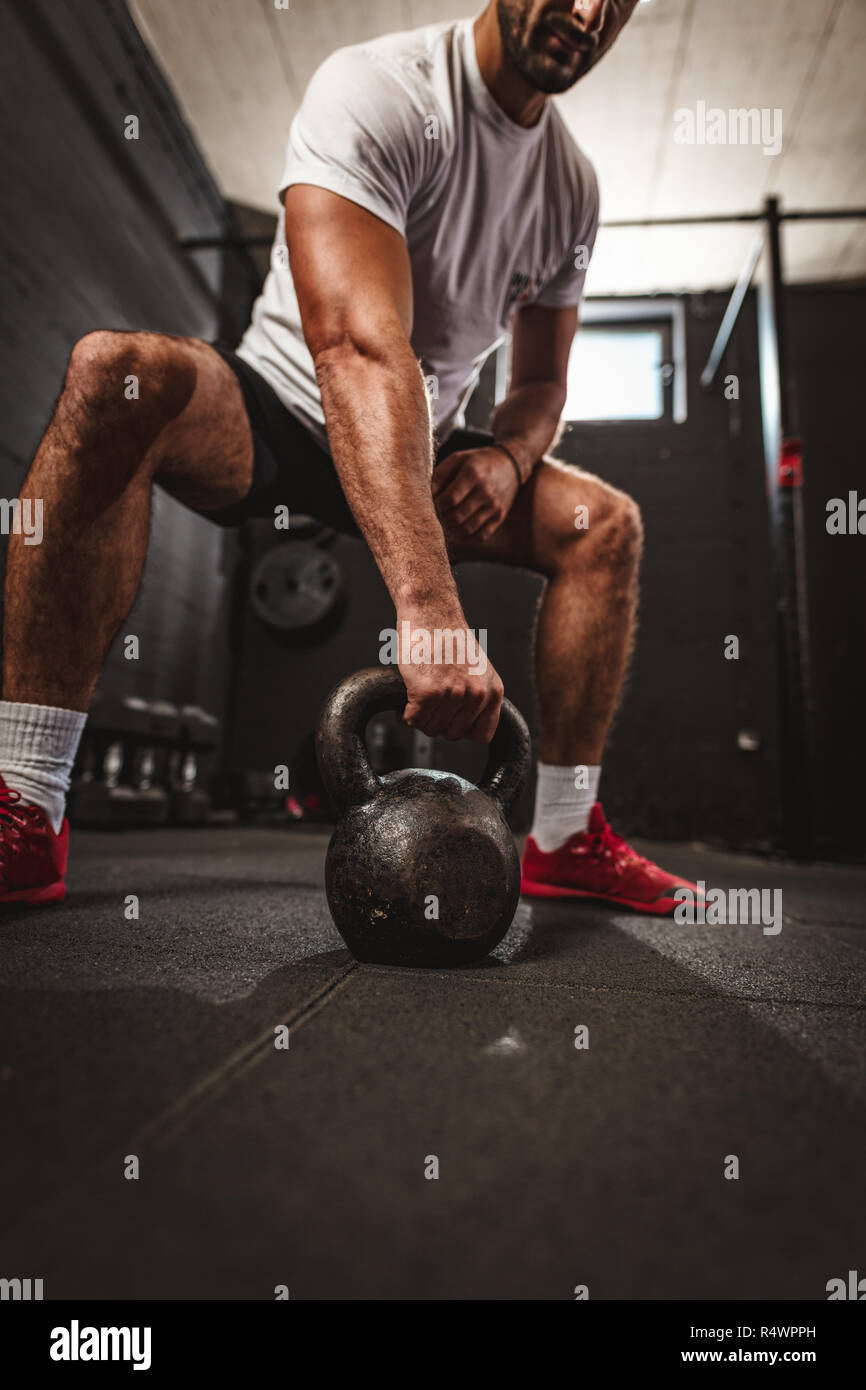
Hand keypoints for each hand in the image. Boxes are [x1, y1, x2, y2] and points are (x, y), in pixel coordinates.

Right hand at [396, 608, 503, 742]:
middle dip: (437, 723)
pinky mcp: (428, 693)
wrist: (431, 611)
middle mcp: (476, 695)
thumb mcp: (478, 668)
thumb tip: (467, 726)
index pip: (481, 736)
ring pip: (431, 729)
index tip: (450, 721)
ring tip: (417, 699)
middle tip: (428, 707)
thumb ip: (478, 695)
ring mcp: (453, 695)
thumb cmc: (448, 636)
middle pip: (452, 734)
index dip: (462, 730)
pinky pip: (413, 720)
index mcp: (492, 691)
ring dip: (420, 718)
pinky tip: (406, 702)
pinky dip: (405, 715)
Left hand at [432, 447, 519, 541]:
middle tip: (440, 514)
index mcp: (472, 474)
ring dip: (453, 529)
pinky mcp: (500, 517)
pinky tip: (461, 528)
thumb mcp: (458, 459)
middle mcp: (485, 491)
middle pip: (456, 517)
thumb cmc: (477, 462)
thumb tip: (427, 495)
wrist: (510, 465)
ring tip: (448, 521)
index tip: (436, 502)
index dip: (437, 504)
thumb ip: (440, 474)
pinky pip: (480, 536)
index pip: (449, 499)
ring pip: (467, 529)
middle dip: (443, 518)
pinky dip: (467, 536)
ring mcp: (494, 506)